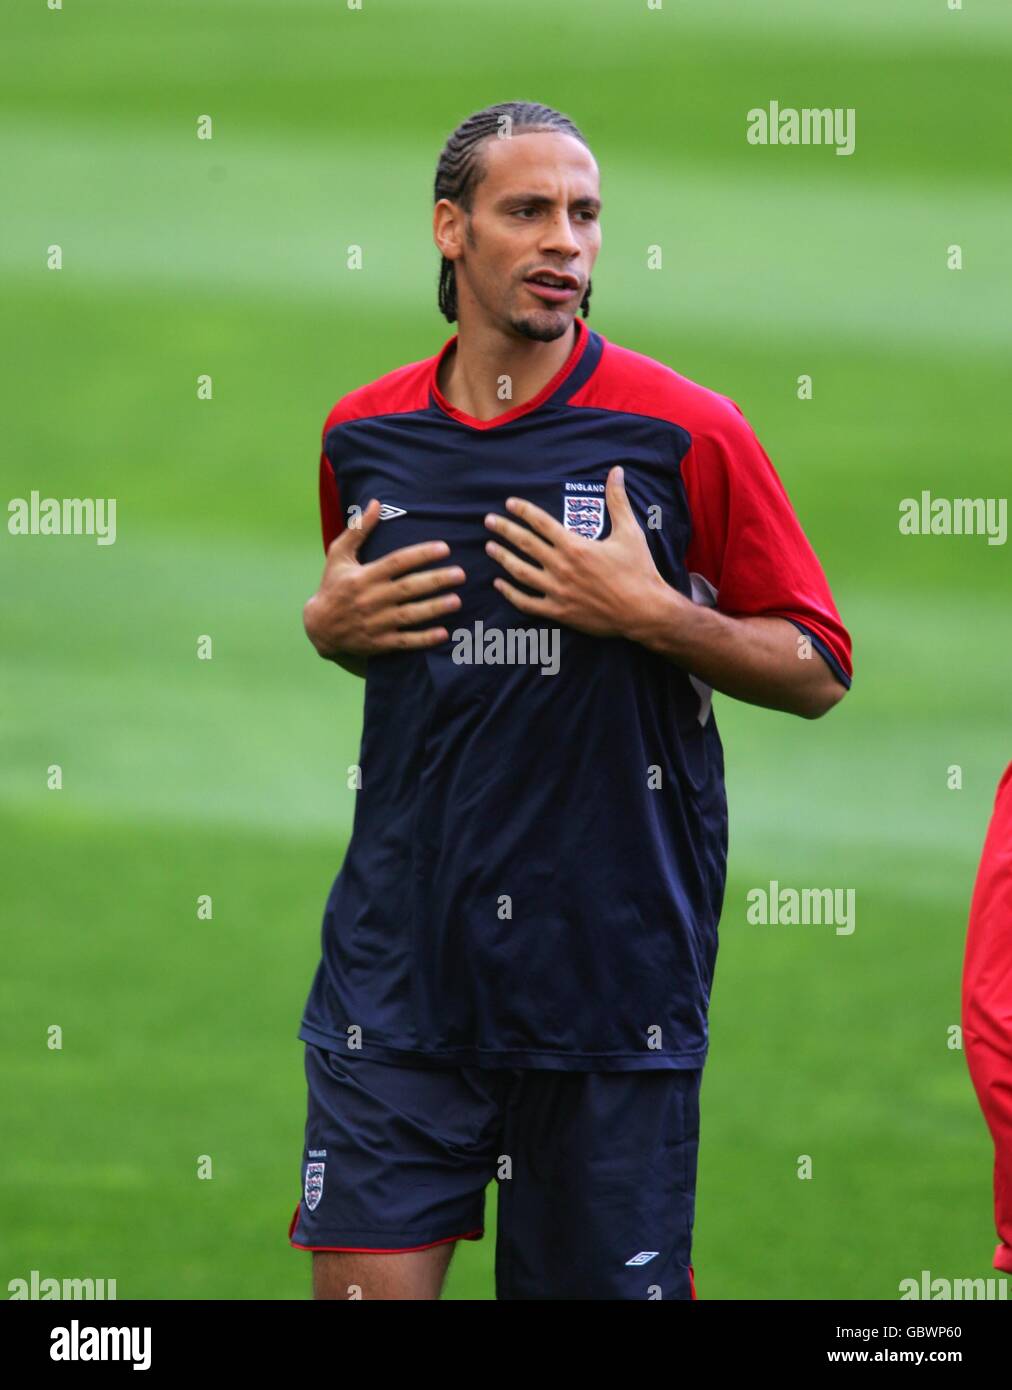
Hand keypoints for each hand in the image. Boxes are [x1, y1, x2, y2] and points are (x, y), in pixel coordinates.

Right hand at [303, 498, 465, 660]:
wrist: (319, 627)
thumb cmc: (333, 584)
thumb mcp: (339, 554)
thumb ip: (359, 529)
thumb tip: (377, 502)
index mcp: (364, 575)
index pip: (397, 562)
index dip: (421, 554)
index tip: (445, 548)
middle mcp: (371, 598)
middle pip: (408, 588)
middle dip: (436, 581)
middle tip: (461, 574)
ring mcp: (376, 622)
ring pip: (409, 615)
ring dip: (434, 608)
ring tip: (457, 601)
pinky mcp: (379, 642)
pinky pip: (404, 642)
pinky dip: (423, 639)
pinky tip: (443, 633)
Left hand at [483, 465, 671, 637]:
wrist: (644, 611)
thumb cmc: (639, 570)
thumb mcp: (630, 532)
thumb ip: (617, 501)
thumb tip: (616, 471)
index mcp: (575, 546)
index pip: (541, 523)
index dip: (523, 511)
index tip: (509, 504)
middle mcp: (561, 566)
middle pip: (524, 544)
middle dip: (504, 530)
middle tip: (488, 521)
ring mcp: (557, 591)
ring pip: (520, 572)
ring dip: (502, 558)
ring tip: (489, 547)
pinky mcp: (558, 612)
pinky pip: (527, 602)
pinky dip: (510, 593)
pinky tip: (499, 584)